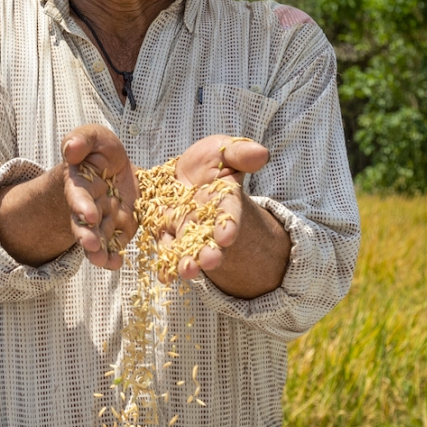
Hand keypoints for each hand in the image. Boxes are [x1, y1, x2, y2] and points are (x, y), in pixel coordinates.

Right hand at [60, 124, 138, 270]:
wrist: (117, 168)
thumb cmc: (100, 151)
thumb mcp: (94, 137)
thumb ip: (82, 139)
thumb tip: (71, 148)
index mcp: (80, 183)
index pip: (78, 195)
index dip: (82, 205)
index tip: (88, 215)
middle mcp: (89, 205)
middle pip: (83, 223)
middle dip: (86, 235)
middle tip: (90, 246)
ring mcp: (104, 219)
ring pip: (98, 237)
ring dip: (98, 251)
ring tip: (102, 262)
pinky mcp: (120, 228)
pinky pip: (115, 244)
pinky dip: (114, 256)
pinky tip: (116, 264)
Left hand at [164, 135, 270, 280]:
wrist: (181, 172)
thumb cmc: (209, 163)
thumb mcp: (225, 151)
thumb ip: (240, 154)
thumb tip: (262, 154)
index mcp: (224, 201)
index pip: (229, 215)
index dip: (229, 226)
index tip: (227, 237)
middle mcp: (206, 220)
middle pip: (210, 239)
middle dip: (211, 252)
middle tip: (209, 262)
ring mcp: (185, 228)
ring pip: (188, 248)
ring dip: (188, 261)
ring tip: (187, 271)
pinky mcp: (164, 230)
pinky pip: (165, 248)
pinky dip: (165, 264)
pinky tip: (163, 276)